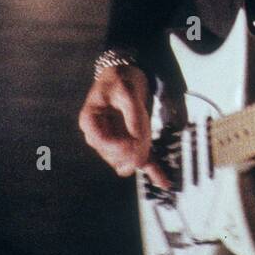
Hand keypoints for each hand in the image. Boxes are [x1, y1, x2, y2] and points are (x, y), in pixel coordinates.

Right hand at [78, 64, 170, 189]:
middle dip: (133, 154)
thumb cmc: (120, 79)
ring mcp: (114, 141)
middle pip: (115, 156)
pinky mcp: (130, 142)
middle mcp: (99, 135)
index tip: (137, 142)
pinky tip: (164, 181)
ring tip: (159, 162)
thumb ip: (132, 118)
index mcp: (90, 122)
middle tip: (147, 144)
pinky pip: (139, 158)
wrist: (124, 73)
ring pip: (128, 160)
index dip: (121, 146)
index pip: (103, 143)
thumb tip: (138, 142)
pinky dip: (152, 169)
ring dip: (143, 157)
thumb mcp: (127, 93)